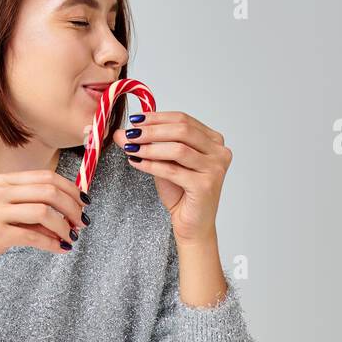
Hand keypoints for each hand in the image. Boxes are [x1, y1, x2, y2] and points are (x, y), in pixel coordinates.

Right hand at [0, 169, 86, 282]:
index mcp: (0, 181)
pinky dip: (52, 243)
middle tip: (83, 221)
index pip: (45, 176)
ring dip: (64, 226)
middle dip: (72, 206)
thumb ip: (29, 209)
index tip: (83, 202)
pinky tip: (61, 248)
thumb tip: (68, 212)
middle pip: (48, 191)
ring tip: (72, 236)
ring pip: (44, 212)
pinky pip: (33, 236)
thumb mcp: (0, 213)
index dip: (69, 188)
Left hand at [111, 111, 231, 243]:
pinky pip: (173, 170)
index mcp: (213, 140)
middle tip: (130, 133)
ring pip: (178, 149)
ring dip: (150, 147)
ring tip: (131, 148)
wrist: (192, 224)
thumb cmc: (181, 191)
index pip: (183, 119)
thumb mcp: (162, 161)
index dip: (157, 117)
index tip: (135, 119)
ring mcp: (215, 169)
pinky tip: (136, 163)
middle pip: (182, 130)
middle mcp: (219, 152)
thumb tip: (121, 132)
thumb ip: (146, 144)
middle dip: (152, 130)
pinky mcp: (206, 186)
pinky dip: (151, 165)